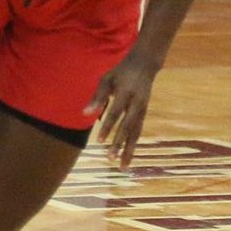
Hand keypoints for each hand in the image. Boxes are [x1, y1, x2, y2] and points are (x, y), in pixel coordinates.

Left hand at [86, 54, 159, 169]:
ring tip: (123, 167)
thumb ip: (97, 97)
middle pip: (128, 126)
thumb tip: (85, 114)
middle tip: (110, 158)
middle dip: (119, 143)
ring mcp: (143, 109)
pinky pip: (138, 131)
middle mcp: (137, 103)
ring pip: (136, 132)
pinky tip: (127, 156)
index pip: (116, 112)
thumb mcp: (107, 79)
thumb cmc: (121, 71)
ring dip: (129, 150)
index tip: (99, 141)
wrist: (146, 64)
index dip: (107, 127)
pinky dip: (133, 145)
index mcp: (125, 93)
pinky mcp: (144, 113)